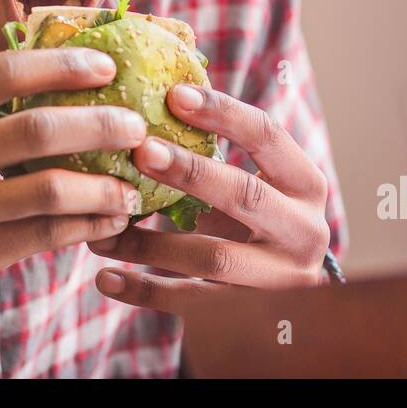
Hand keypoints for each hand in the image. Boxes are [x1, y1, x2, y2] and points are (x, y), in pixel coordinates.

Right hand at [0, 47, 147, 275]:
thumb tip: (44, 86)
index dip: (60, 65)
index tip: (106, 66)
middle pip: (34, 128)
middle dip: (98, 123)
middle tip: (136, 125)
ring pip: (46, 189)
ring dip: (100, 185)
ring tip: (130, 186)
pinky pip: (39, 238)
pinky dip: (80, 227)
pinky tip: (104, 222)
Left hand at [87, 83, 329, 312]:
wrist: (288, 305)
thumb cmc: (254, 223)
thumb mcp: (256, 185)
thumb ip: (220, 149)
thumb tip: (154, 90)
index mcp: (305, 184)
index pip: (267, 136)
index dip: (223, 113)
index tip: (174, 95)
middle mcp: (304, 231)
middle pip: (245, 194)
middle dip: (190, 171)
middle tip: (140, 152)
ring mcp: (282, 279)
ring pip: (211, 256)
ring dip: (149, 242)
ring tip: (100, 229)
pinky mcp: (252, 317)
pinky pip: (192, 302)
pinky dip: (145, 290)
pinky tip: (105, 279)